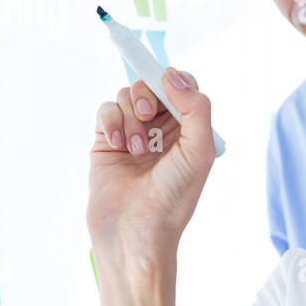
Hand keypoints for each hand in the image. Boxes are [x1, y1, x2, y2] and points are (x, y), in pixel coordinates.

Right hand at [87, 67, 214, 254]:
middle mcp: (162, 129)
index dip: (174, 80)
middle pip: (151, 84)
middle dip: (147, 95)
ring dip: (130, 117)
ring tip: (136, 149)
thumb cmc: (173, 197)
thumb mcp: (199, 151)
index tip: (167, 87)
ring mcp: (133, 133)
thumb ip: (196, 108)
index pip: (183, 86)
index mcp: (189, 129)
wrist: (135, 231)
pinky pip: (105, 110)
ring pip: (126, 95)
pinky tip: (117, 146)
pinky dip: (111, 121)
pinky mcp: (107, 141)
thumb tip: (172, 75)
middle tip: (148, 116)